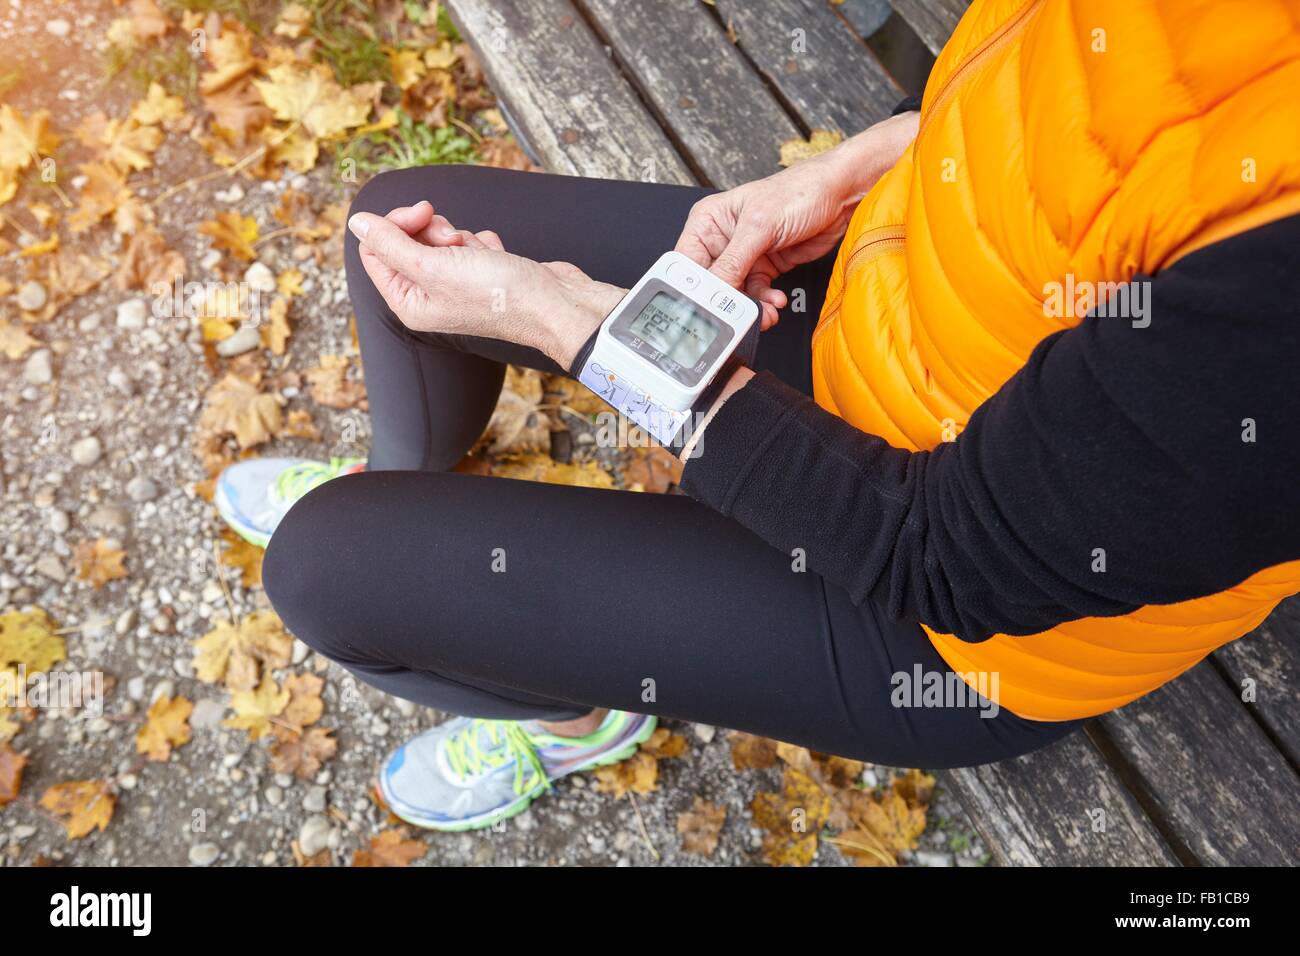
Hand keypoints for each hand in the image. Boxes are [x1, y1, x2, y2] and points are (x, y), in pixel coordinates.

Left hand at [348, 201, 625, 368]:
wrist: (553, 303)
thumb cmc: (497, 292)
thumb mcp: (434, 265)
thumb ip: (391, 243)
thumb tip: (357, 221)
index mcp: (408, 303)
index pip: (376, 251)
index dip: (395, 224)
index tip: (422, 213)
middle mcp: (428, 297)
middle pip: (405, 241)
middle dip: (430, 230)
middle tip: (451, 236)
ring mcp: (454, 286)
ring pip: (437, 240)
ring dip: (458, 235)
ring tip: (477, 250)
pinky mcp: (480, 274)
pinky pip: (467, 244)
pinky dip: (481, 243)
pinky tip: (496, 256)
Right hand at [674, 111, 918, 327]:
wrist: (840, 196)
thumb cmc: (800, 191)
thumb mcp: (760, 225)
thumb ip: (733, 261)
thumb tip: (713, 290)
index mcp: (709, 221)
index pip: (687, 262)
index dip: (692, 287)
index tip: (704, 307)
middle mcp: (723, 239)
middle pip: (711, 283)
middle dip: (726, 302)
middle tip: (737, 317)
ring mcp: (744, 255)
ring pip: (734, 293)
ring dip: (749, 307)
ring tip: (765, 312)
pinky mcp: (765, 267)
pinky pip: (756, 294)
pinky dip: (765, 302)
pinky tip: (776, 301)